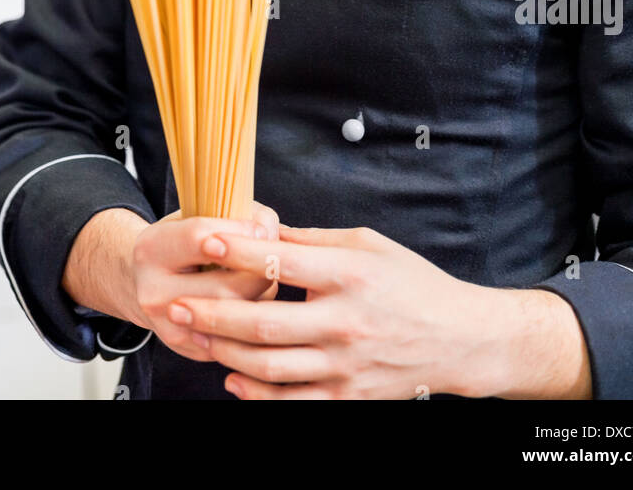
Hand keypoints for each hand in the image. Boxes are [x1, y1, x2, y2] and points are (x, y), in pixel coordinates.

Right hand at [62, 201, 278, 363]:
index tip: (262, 228)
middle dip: (259, 272)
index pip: (200, 239)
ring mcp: (171, 328)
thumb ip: (234, 214)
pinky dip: (255, 317)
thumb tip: (269, 233)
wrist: (143, 282)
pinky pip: (238, 338)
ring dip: (262, 295)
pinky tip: (255, 300)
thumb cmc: (179, 242)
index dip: (239, 232)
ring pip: (236, 317)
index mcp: (152, 250)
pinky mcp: (190, 350)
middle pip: (225, 288)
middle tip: (273, 259)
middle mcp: (154, 294)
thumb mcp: (194, 215)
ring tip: (263, 277)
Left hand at [165, 223, 506, 397]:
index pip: (280, 263)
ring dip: (223, 352)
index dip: (236, 252)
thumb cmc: (413, 284)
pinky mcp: (346, 396)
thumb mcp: (368, 244)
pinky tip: (231, 377)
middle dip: (210, 313)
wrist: (459, 340)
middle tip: (174, 304)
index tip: (203, 241)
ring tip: (192, 337)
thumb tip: (263, 231)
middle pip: (262, 323)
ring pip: (268, 366)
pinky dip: (255, 394)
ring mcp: (344, 364)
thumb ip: (313, 241)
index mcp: (349, 274)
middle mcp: (344, 322)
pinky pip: (291, 402)